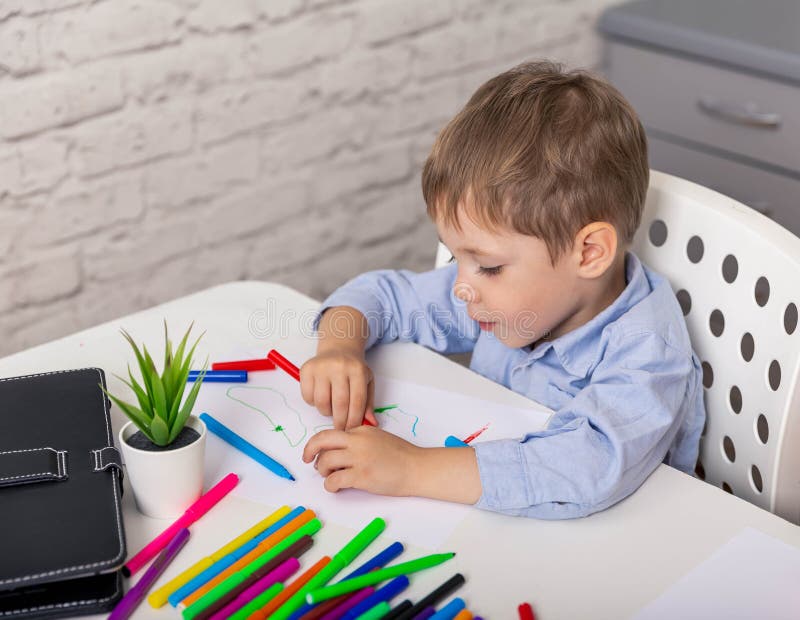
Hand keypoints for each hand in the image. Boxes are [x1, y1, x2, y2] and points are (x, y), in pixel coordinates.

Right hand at [299, 349, 377, 429]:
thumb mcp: (367, 382)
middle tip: (340, 428)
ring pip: (321, 402)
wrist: (338, 349)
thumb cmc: (353, 369)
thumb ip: (368, 404)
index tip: (351, 429)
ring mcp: (321, 367)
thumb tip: (371, 424)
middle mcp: (339, 366)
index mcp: (358, 370)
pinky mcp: (307, 369)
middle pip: (339, 404)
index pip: (357, 401)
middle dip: (340, 422)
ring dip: (326, 412)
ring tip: (331, 408)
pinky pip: (308, 396)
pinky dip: (313, 403)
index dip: (354, 420)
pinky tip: (321, 397)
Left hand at [303, 426, 420, 495]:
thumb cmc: (401, 456)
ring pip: (325, 461)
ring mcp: (359, 458)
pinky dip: (330, 485)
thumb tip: (338, 450)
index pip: (332, 433)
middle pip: (322, 441)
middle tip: (307, 460)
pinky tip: (336, 487)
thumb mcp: (378, 438)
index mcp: (361, 430)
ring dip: (323, 471)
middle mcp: (357, 441)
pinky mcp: (361, 476)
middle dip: (309, 450)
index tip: (316, 452)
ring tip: (330, 476)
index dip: (321, 444)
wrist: (418, 468)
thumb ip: (359, 440)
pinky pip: (334, 480)